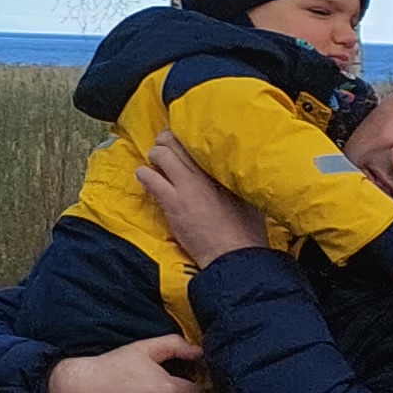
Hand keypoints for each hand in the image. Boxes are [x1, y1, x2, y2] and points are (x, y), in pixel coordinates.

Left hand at [133, 135, 272, 264]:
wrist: (234, 257)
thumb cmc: (246, 232)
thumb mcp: (248, 199)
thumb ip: (236, 181)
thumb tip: (232, 171)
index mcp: (225, 170)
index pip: (199, 140)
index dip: (186, 136)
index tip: (182, 138)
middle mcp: (205, 173)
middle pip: (176, 141)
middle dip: (166, 141)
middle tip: (165, 148)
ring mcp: (187, 186)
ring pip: (160, 153)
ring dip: (154, 156)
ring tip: (157, 164)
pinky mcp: (173, 202)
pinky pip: (149, 177)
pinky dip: (144, 175)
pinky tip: (148, 179)